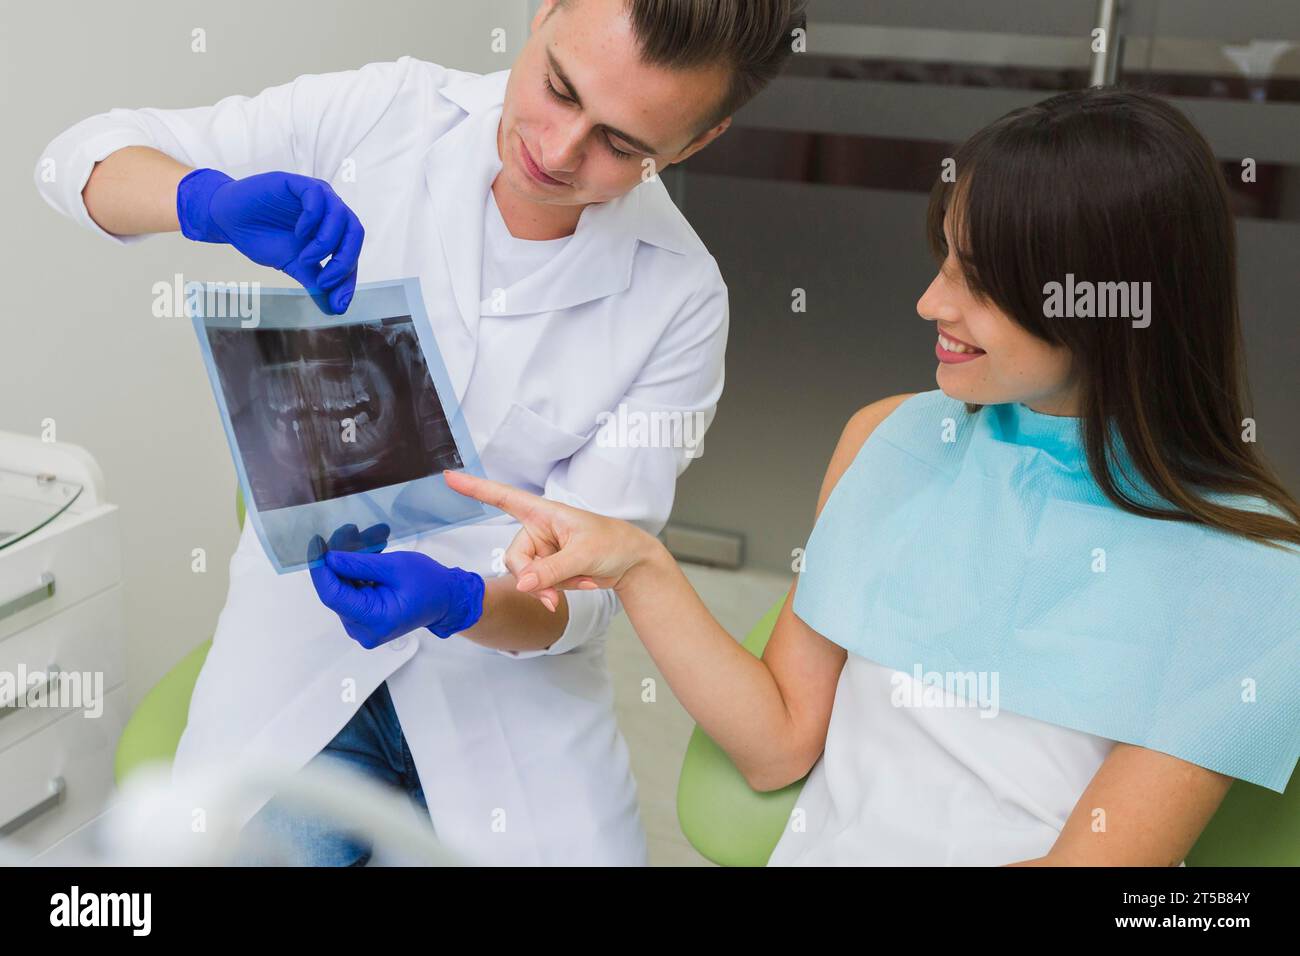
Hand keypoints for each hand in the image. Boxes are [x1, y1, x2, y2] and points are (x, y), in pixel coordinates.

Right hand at [176, 168, 363, 313]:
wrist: (229, 220)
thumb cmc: (263, 238)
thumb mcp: (294, 265)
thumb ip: (316, 282)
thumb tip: (336, 308)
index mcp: (333, 230)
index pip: (351, 253)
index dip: (347, 279)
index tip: (337, 302)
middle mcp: (330, 211)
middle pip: (355, 233)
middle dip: (344, 261)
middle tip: (324, 281)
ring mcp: (316, 195)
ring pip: (341, 215)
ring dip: (326, 243)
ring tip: (304, 258)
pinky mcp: (298, 183)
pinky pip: (317, 196)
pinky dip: (312, 218)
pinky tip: (298, 233)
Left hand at [307, 525, 484, 648]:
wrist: (448, 599)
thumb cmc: (429, 584)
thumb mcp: (395, 567)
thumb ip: (359, 564)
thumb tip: (329, 558)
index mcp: (374, 620)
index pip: (333, 594)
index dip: (320, 568)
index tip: (316, 543)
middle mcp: (363, 629)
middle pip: (338, 588)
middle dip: (342, 557)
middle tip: (350, 530)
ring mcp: (362, 626)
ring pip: (344, 587)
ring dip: (353, 560)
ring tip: (370, 537)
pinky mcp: (365, 618)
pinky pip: (353, 590)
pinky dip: (359, 570)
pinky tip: (371, 551)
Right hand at [443, 470, 662, 611]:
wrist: (631, 561)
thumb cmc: (612, 543)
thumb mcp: (583, 554)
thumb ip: (551, 570)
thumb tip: (523, 584)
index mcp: (543, 512)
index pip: (503, 497)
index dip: (475, 488)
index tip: (449, 477)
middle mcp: (537, 530)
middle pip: (515, 559)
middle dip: (534, 579)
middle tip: (553, 594)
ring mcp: (542, 551)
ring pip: (527, 577)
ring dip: (551, 587)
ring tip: (581, 581)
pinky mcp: (549, 568)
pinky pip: (541, 585)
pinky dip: (560, 589)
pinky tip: (583, 581)